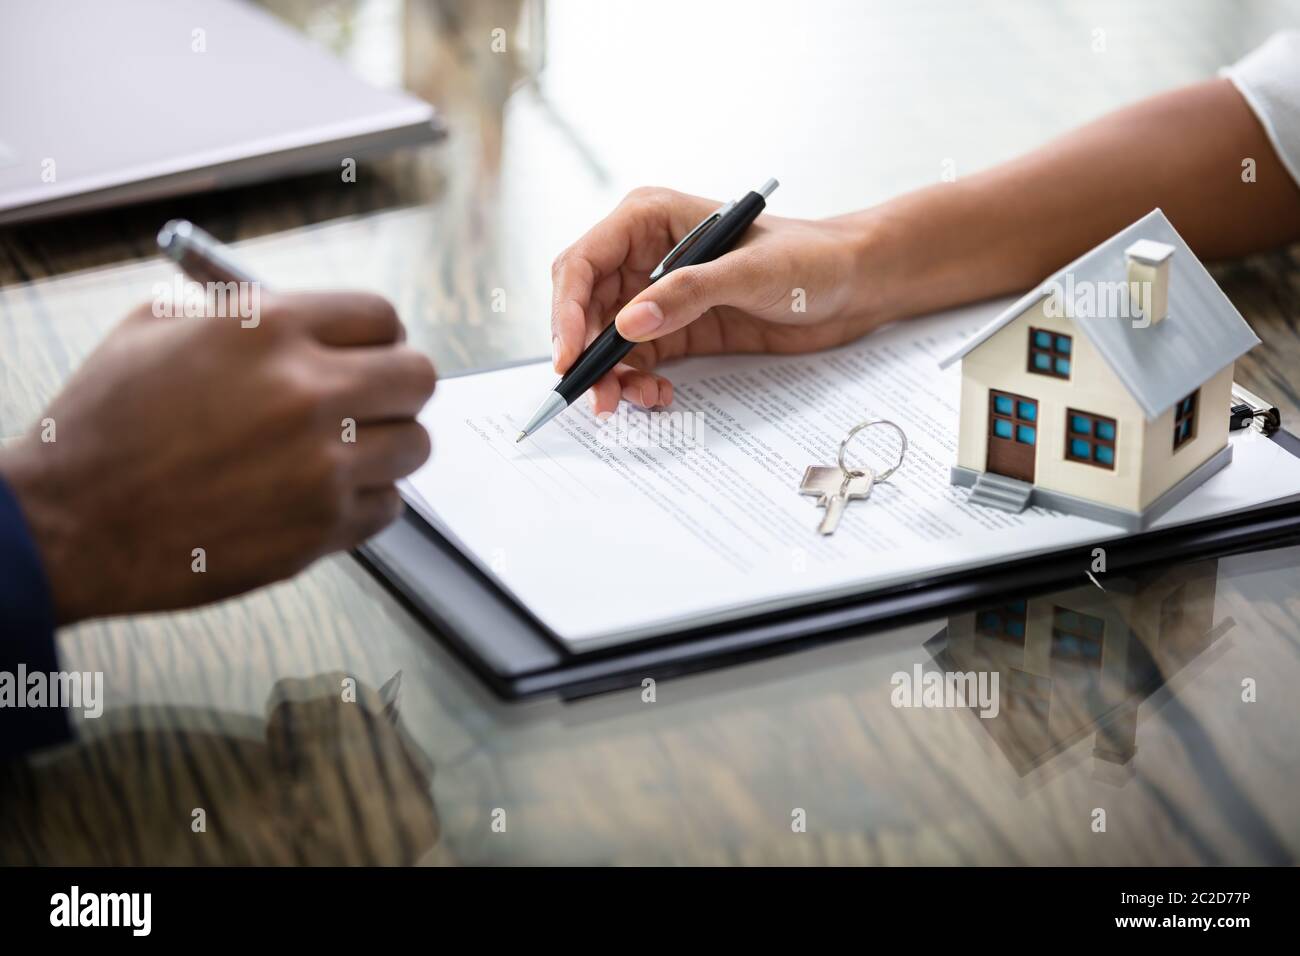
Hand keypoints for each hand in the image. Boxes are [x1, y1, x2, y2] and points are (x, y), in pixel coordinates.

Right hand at [0, 292, 435, 623]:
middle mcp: (308, 392)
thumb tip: (297, 315)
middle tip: (371, 401)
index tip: (369, 352)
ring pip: (415, 445)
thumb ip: (237, 311)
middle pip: (419, 376)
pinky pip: (389, 506)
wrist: (69, 525)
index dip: (377, 336)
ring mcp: (322, 465)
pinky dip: (366, 502)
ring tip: (342, 452)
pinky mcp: (323, 527)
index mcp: (269, 329)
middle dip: (397, 386)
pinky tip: (321, 495)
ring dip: (386, 447)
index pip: (382, 317)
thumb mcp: (152, 329)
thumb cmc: (100, 428)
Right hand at [550, 186, 881, 415]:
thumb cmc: (810, 258)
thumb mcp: (750, 272)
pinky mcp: (676, 330)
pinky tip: (658, 397)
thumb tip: (626, 325)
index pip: (584, 263)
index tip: (571, 356)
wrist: (852, 286)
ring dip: (611, 376)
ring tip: (634, 402)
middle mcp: (643, 255)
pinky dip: (638, 384)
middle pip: (586, 308)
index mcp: (649, 219)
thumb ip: (688, 294)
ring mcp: (657, 295)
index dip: (567, 310)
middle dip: (585, 354)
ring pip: (606, 341)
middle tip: (597, 397)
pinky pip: (637, 361)